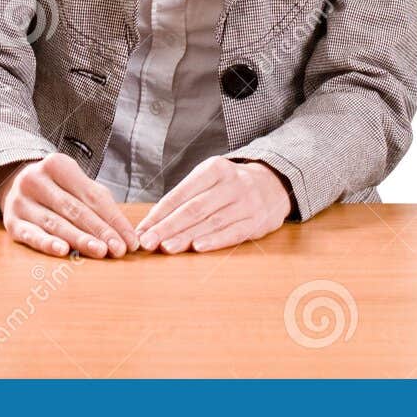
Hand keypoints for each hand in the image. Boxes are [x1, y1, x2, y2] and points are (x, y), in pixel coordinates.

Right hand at [0, 153, 138, 258]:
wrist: (12, 183)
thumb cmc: (55, 187)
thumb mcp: (74, 183)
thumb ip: (97, 203)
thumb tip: (124, 234)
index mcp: (57, 165)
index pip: (92, 195)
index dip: (114, 219)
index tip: (131, 241)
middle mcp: (36, 180)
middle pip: (75, 209)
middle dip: (100, 231)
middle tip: (119, 250)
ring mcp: (21, 201)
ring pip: (56, 223)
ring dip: (80, 239)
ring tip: (100, 252)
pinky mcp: (12, 222)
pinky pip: (31, 235)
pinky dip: (47, 243)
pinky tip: (63, 251)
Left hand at [136, 157, 291, 253]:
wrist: (274, 184)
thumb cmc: (230, 185)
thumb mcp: (210, 178)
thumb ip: (185, 197)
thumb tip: (153, 223)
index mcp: (215, 169)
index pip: (181, 193)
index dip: (160, 212)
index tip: (142, 229)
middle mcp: (232, 183)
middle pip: (194, 208)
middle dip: (168, 226)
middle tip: (147, 242)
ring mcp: (247, 202)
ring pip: (212, 222)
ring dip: (187, 236)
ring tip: (166, 248)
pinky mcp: (258, 221)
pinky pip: (233, 233)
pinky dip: (215, 241)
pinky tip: (198, 248)